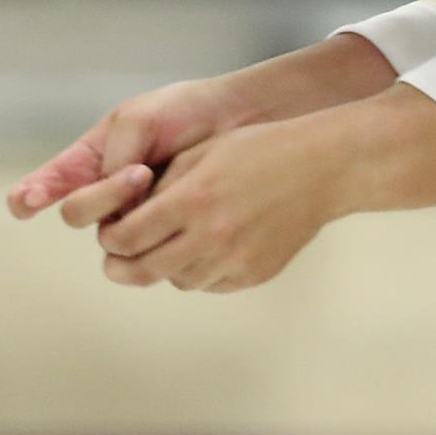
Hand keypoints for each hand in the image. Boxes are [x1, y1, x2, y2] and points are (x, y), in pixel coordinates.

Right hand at [7, 75, 253, 223]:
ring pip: (109, 232)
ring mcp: (131, 213)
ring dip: (128, 207)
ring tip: (154, 177)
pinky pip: (145, 243)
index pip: (47, 184)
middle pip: (76, 213)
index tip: (28, 202)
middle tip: (138, 173)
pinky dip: (156, 225)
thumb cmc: (184, 111)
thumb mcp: (139, 120)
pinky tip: (173, 212)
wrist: (236, 120)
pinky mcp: (161, 230)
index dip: (29, 196)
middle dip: (101, 196)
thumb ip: (115, 160)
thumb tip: (117, 211)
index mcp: (90, 159)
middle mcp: (103, 191)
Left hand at [93, 86, 435, 293]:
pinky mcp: (254, 274)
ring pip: (175, 281)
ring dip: (165, 266)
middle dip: (120, 266)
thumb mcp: (202, 154)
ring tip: (174, 243)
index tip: (113, 231)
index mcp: (192, 199)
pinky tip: (211, 247)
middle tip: (119, 257)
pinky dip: (201, 271)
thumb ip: (158, 188)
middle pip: (140, 272)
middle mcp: (211, 236)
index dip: (110, 237)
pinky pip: (210, 284)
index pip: (124, 238)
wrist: (325, 167)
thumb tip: (122, 220)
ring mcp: (234, 260)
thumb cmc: (262, 150)